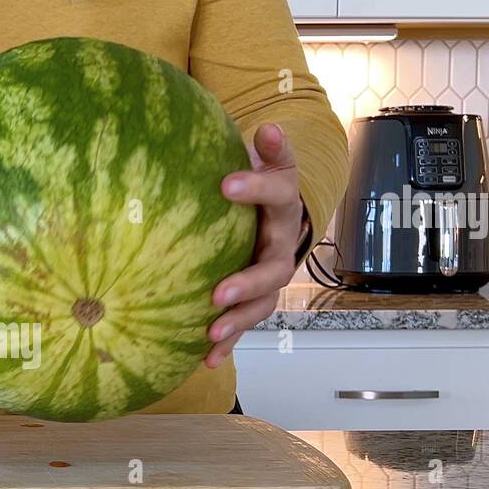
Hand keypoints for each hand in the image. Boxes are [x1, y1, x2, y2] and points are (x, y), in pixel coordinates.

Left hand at [206, 123, 306, 368]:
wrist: (273, 214)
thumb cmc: (258, 185)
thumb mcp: (264, 162)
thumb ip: (267, 150)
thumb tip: (269, 128)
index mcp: (282, 207)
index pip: (277, 193)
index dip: (255, 188)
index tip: (224, 184)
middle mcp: (281, 247)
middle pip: (273, 269)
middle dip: (247, 282)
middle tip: (219, 292)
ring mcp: (270, 277)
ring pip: (262, 303)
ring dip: (237, 321)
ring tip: (210, 333)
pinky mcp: (255, 299)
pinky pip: (243, 325)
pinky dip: (227, 344)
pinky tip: (206, 360)